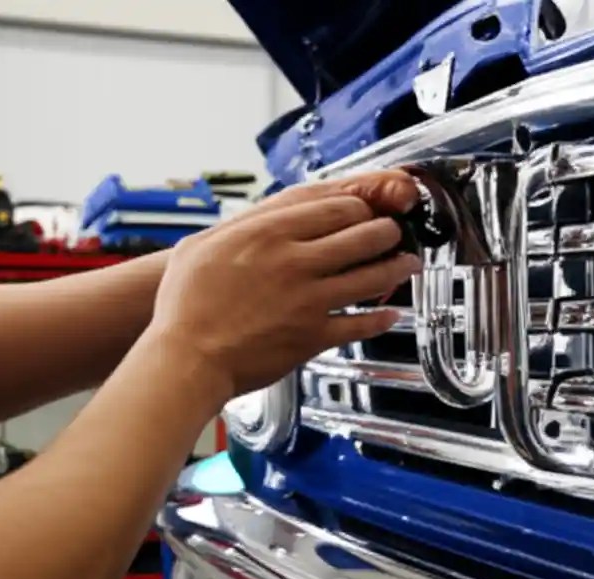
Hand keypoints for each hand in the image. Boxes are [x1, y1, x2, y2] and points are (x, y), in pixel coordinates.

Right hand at [142, 170, 421, 402]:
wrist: (186, 358)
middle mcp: (295, 261)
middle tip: (395, 232)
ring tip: (408, 263)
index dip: (361, 205)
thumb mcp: (202, 245)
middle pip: (364, 234)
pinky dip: (381, 318)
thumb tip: (263, 217)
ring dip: (397, 267)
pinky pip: (361, 324)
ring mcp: (309, 300)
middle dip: (388, 230)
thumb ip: (240, 227)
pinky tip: (390, 314)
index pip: (335, 205)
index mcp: (268, 232)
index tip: (368, 209)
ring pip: (372, 275)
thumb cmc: (185, 306)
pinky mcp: (314, 335)